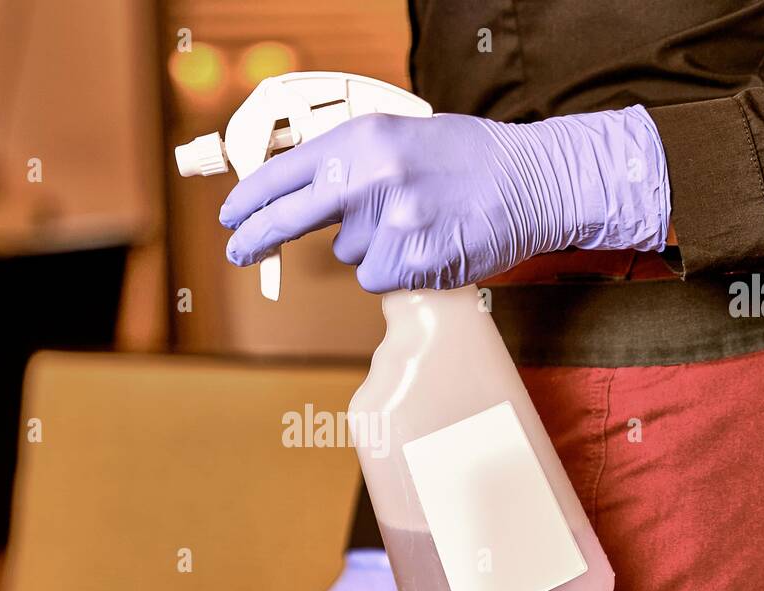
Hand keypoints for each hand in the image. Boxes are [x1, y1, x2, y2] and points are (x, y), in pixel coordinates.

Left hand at [219, 105, 670, 293]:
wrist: (532, 183)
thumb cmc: (468, 160)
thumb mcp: (401, 139)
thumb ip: (350, 162)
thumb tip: (299, 194)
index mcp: (365, 139)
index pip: (286, 171)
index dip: (251, 197)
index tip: (231, 214)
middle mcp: (371, 178)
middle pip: (292, 218)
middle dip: (259, 237)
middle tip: (238, 251)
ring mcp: (390, 225)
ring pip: (349, 255)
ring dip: (371, 247)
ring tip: (416, 222)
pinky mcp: (411, 264)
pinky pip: (380, 278)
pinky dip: (397, 270)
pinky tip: (427, 244)